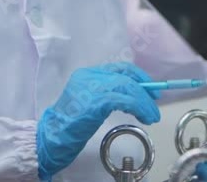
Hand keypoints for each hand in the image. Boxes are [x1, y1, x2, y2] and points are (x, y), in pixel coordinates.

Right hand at [37, 62, 160, 179]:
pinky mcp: (95, 101)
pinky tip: (143, 117)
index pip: (119, 68)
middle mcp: (89, 76)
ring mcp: (91, 87)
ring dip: (144, 102)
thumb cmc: (70, 125)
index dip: (138, 76)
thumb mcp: (89, 103)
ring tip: (151, 116)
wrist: (51, 138)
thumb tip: (134, 96)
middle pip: (125, 76)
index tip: (150, 89)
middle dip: (145, 90)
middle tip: (154, 104)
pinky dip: (138, 107)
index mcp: (87, 74)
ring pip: (127, 87)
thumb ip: (106, 94)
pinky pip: (123, 99)